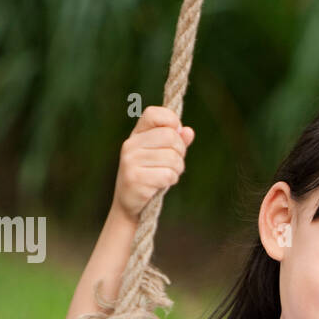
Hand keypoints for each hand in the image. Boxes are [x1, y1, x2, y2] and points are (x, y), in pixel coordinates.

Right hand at [113, 106, 194, 222]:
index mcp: (137, 134)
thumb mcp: (163, 155)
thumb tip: (188, 131)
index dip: (172, 121)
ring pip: (172, 157)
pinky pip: (167, 174)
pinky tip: (161, 184)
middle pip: (170, 136)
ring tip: (167, 175)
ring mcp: (131, 161)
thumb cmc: (150, 176)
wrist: (129, 204)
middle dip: (180, 152)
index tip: (176, 135)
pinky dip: (171, 180)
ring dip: (177, 169)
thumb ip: (177, 141)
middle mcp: (131, 145)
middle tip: (174, 163)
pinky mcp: (135, 179)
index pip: (154, 113)